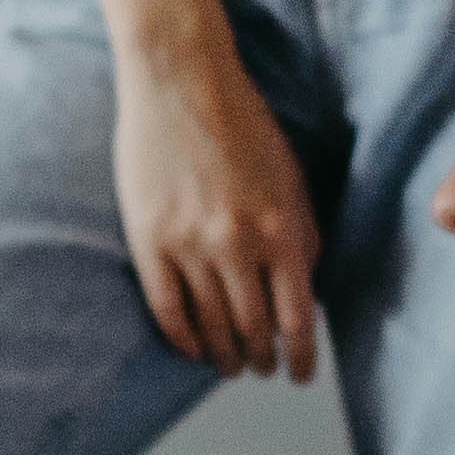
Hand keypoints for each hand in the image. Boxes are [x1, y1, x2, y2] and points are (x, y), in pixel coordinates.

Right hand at [113, 45, 321, 381]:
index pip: (297, 318)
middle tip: (264, 369)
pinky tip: (192, 349)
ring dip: (224, 356)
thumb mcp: (292, 176)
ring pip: (210, 326)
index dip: (302, 356)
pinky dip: (183, 338)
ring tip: (230, 366)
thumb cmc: (242, 123)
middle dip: (263, 359)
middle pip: (253, 330)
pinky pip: (167, 307)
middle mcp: (237, 244)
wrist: (180, 79)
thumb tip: (306, 290)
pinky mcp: (148, 239)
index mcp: (281, 229)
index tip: (300, 375)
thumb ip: (303, 233)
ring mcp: (189, 244)